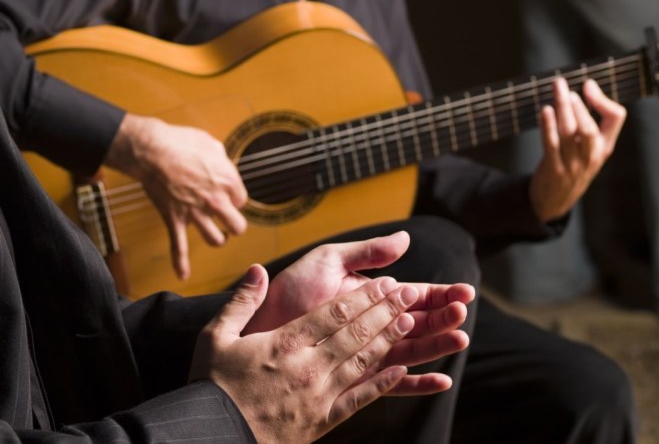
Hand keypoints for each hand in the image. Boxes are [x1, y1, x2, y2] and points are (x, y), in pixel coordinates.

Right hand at [105, 113, 247, 278]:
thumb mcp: (211, 144)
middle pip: (237, 226)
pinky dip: (180, 262)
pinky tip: (183, 274)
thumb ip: (221, 159)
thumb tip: (223, 165)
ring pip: (215, 239)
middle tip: (228, 220)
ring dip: (216, 238)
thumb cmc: (181, 142)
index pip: (242, 200)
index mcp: (228, 182)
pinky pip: (178, 246)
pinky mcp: (175, 220)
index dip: (234, 197)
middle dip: (233, 224)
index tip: (226, 193)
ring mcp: (195, 213)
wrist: (150, 149)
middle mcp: (215, 201)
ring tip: (217, 235)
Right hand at [189, 264, 467, 442]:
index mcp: (286, 342)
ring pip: (363, 361)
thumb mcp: (215, 336)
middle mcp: (309, 365)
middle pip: (356, 333)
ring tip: (410, 322)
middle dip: (386, 311)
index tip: (385, 283)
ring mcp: (319, 394)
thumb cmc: (211, 385)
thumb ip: (241, 301)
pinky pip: (359, 400)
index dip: (365, 296)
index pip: (336, 313)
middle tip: (409, 295)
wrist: (212, 436)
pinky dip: (382, 384)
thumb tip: (256, 269)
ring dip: (389, 340)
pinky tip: (402, 371)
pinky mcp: (322, 419)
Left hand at [243, 232, 473, 394]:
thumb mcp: (330, 260)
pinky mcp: (356, 377)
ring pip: (411, 351)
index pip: (414, 295)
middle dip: (443, 318)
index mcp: (371, 297)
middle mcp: (373, 325)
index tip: (464, 291)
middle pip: (418, 323)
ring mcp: (366, 352)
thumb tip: (406, 238)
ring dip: (437, 345)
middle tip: (462, 312)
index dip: (440, 293)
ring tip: (460, 337)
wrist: (261, 323)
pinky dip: (417, 383)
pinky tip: (440, 380)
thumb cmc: (292, 290)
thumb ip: (368, 252)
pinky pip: (392, 384)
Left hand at [529, 78, 625, 221]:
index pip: (616, 117)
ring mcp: (574, 164)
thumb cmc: (571, 168)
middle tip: (563, 86)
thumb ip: (588, 124)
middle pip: (589, 126)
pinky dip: (548, 126)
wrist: (555, 202)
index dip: (602, 99)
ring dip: (562, 109)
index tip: (587, 85)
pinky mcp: (554, 169)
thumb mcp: (589, 150)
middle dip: (577, 104)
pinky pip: (551, 145)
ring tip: (556, 89)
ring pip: (570, 132)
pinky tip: (545, 111)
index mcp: (604, 147)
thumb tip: (585, 91)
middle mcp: (592, 155)